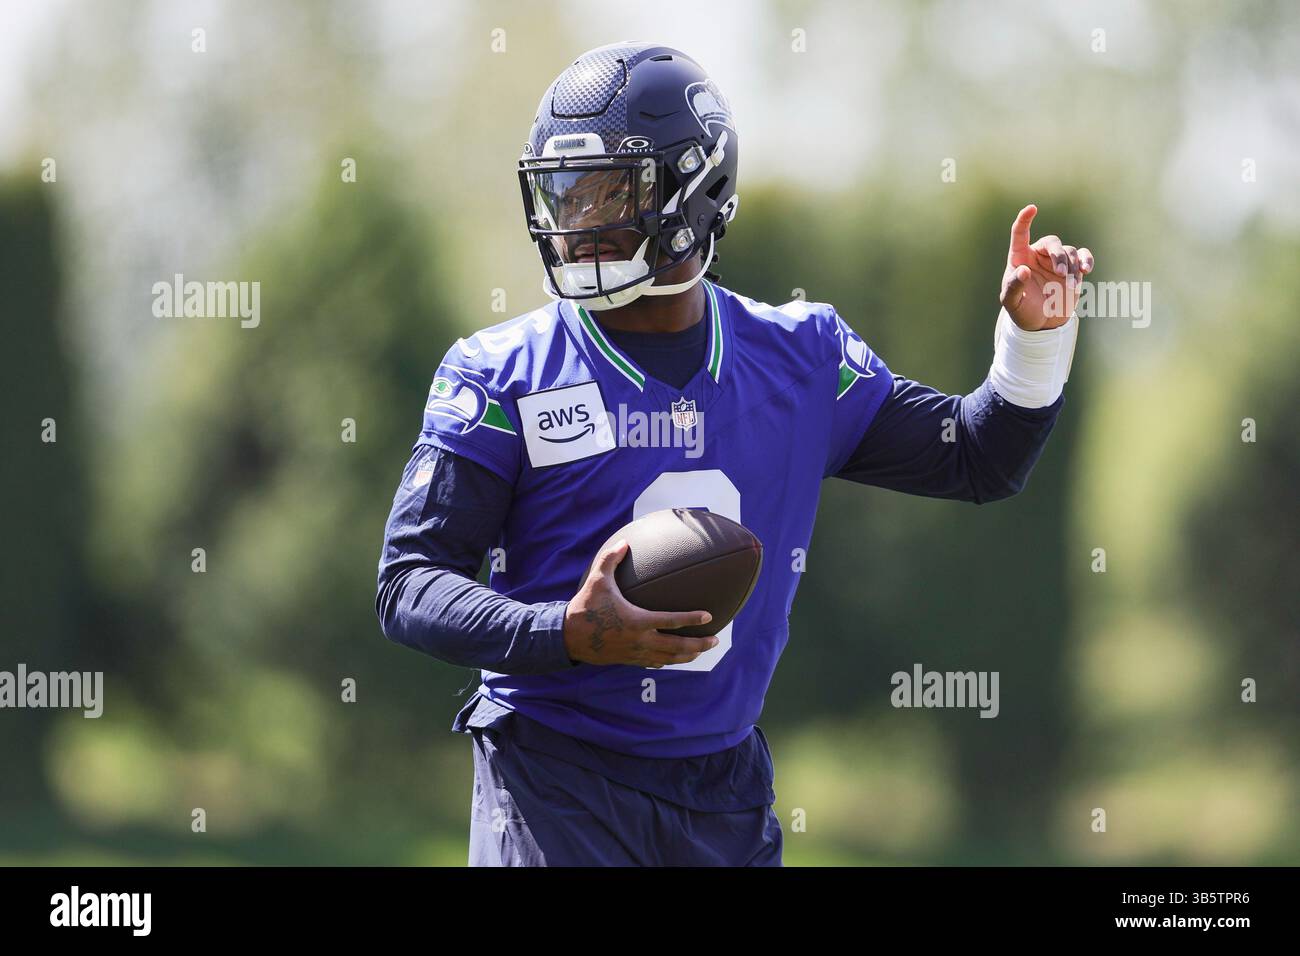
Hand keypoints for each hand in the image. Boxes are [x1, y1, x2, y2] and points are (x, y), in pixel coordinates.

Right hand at [564, 539, 715, 667]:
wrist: (568, 637)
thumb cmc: (584, 606)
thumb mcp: (597, 580)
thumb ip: (611, 559)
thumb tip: (624, 542)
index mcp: (638, 621)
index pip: (672, 621)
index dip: (692, 619)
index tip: (708, 616)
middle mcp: (640, 640)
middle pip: (677, 646)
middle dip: (699, 645)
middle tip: (715, 640)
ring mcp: (636, 653)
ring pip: (669, 658)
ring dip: (688, 656)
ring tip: (702, 651)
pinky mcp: (628, 660)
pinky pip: (654, 663)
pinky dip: (668, 661)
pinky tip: (674, 658)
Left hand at [1000, 204, 1094, 330]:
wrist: (1042, 324)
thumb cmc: (1022, 310)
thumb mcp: (1011, 302)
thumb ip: (1014, 286)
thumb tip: (1024, 270)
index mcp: (1020, 258)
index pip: (1020, 234)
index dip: (1024, 220)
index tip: (1031, 208)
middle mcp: (1039, 256)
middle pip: (1052, 242)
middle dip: (1058, 255)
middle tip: (1061, 272)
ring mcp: (1057, 261)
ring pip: (1069, 252)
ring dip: (1073, 266)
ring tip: (1071, 285)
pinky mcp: (1073, 268)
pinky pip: (1083, 255)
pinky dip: (1087, 260)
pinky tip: (1087, 270)